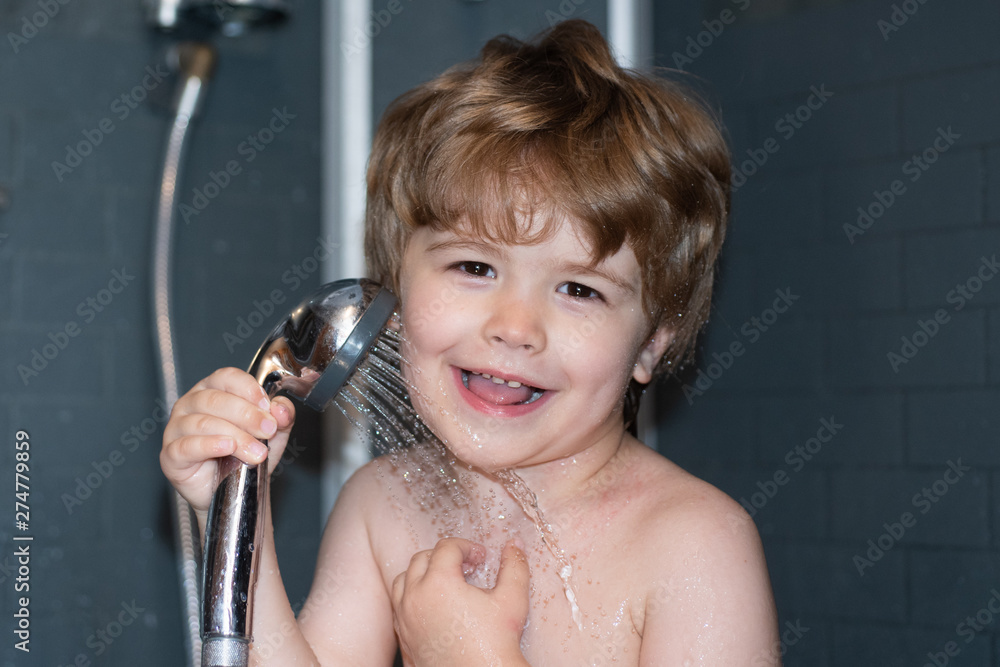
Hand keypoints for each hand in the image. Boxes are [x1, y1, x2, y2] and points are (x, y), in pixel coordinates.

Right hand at [160, 367, 295, 514]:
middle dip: (247, 415)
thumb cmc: (246, 454)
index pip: (226, 377)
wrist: (234, 492)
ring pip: (203, 423)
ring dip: (236, 436)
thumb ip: (281, 416)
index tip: (267, 407)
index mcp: (213, 389)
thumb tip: (282, 409)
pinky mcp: (171, 455)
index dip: (248, 389)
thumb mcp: (273, 433)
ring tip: (256, 452)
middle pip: (215, 400)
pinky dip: (208, 445)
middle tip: (268, 430)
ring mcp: (177, 428)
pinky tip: (227, 448)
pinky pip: (186, 446)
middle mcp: (191, 404)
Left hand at [391, 538, 530, 666]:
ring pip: (403, 581)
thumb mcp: (512, 600)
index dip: (467, 547)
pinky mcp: (403, 638)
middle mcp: (414, 597)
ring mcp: (404, 619)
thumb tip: (514, 544)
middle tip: (467, 568)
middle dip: (445, 557)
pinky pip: (399, 607)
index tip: (482, 558)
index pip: (447, 547)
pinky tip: (436, 607)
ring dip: (423, 574)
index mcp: (438, 582)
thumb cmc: (495, 644)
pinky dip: (414, 598)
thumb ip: (514, 566)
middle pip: (421, 559)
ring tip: (447, 583)